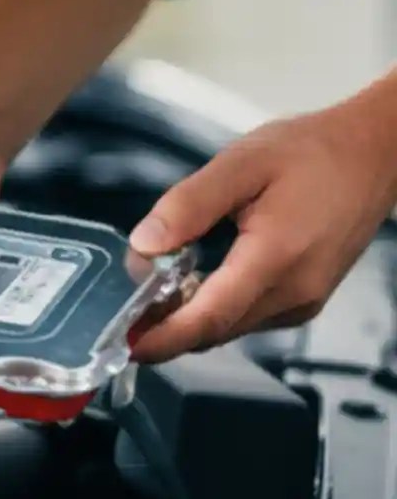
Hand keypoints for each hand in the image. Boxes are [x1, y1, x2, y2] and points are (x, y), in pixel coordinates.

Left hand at [129, 105, 396, 362]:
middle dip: (165, 325)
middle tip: (127, 304)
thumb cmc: (314, 153)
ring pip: (228, 327)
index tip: (127, 345)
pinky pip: (246, 317)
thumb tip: (145, 244)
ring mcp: (302, 301)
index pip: (209, 318)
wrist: (374, 153)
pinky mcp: (303, 300)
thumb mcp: (241, 163)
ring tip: (159, 283)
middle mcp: (294, 291)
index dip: (163, 338)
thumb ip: (189, 205)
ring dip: (188, 317)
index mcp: (277, 258)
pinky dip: (214, 308)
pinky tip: (195, 280)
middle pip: (213, 330)